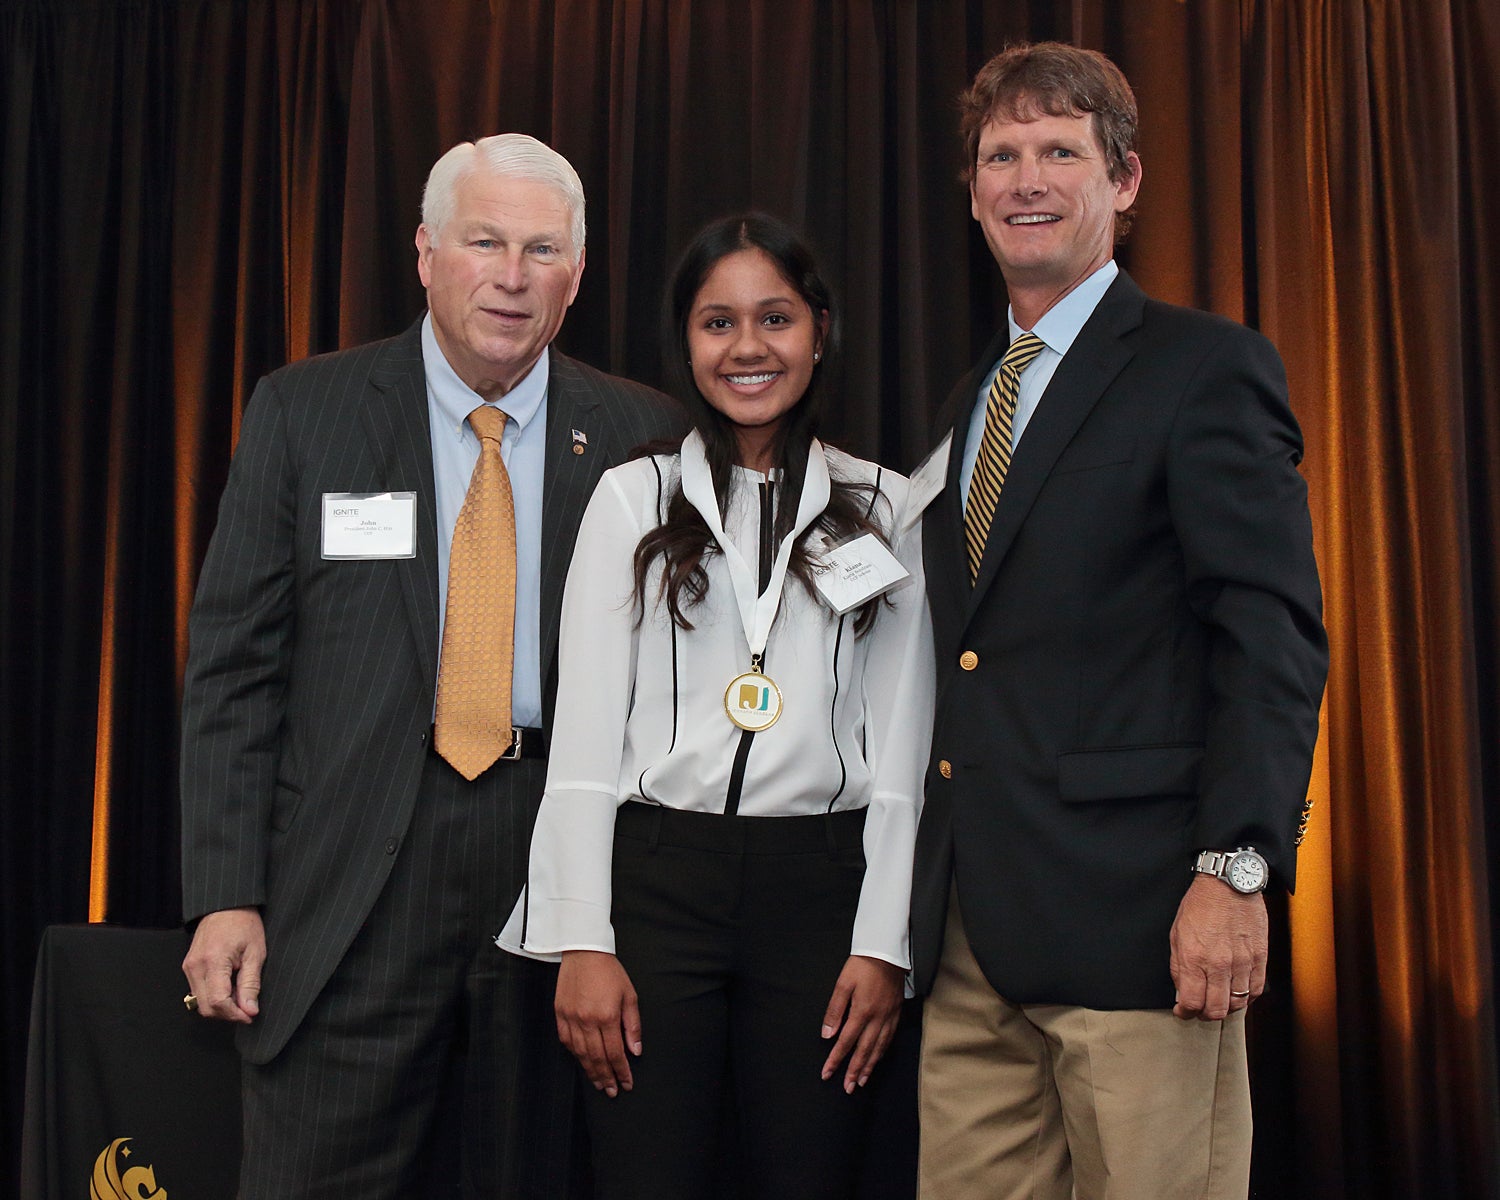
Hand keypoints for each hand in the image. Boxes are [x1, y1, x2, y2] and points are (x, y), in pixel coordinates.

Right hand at [181, 907, 266, 1023]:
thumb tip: (249, 1010)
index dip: (235, 1014)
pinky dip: (213, 997)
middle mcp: (195, 967)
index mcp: (213, 961)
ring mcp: (189, 967)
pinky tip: (229, 989)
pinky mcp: (188, 967)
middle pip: (206, 1007)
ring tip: (240, 997)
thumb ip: (251, 984)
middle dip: (227, 1014)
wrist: (226, 906)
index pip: (218, 1002)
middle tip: (247, 1009)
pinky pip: (198, 992)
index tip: (250, 1016)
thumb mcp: (255, 953)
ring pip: (200, 1003)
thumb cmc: (244, 924)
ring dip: (220, 1007)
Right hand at [555, 950, 641, 1097]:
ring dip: (590, 1072)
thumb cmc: (609, 971)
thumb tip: (635, 1050)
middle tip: (613, 1091)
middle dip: (607, 1077)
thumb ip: (632, 1025)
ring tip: (599, 1084)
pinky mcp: (560, 1014)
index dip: (622, 1071)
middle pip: (597, 1058)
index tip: (627, 1083)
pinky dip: (575, 1055)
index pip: (616, 1053)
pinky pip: (567, 1041)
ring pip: (581, 1053)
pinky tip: (582, 1062)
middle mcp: (587, 1020)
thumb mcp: (629, 995)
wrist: (584, 951)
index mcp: (607, 1016)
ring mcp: (571, 1018)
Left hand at [819, 955, 903, 1092]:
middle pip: (864, 1051)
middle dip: (854, 1071)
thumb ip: (835, 1010)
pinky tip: (877, 1059)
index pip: (845, 1042)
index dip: (835, 1060)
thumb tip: (827, 1034)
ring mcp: (889, 1017)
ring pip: (878, 1048)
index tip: (827, 1074)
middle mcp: (877, 1018)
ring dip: (869, 1067)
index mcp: (862, 1011)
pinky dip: (882, 1053)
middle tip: (848, 1088)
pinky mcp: (896, 1013)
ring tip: (861, 1081)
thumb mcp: (843, 984)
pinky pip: (889, 1039)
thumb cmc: (862, 966)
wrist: (887, 952)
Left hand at [1169, 874, 1267, 1019]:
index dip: (1185, 1013)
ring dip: (1226, 1008)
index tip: (1183, 1011)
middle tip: (1200, 1010)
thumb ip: (1178, 965)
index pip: (1191, 1002)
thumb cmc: (1200, 905)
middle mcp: (1219, 964)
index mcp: (1194, 957)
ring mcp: (1242, 962)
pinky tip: (1238, 993)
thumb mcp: (1176, 933)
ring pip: (1237, 1004)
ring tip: (1219, 1001)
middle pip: (1216, 1010)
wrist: (1228, 884)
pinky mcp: (1260, 958)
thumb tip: (1182, 989)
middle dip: (1205, 1015)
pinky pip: (1256, 990)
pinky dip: (1247, 998)